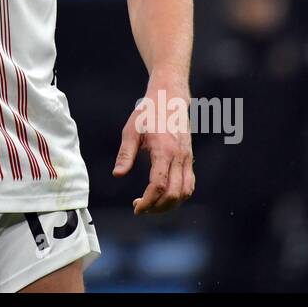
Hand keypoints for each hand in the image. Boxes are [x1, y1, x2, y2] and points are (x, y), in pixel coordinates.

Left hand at [111, 82, 195, 213]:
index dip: (148, 201)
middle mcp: (179, 156)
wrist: (170, 99)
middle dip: (157, 207)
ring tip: (151, 204)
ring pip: (185, 192)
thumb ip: (125, 154)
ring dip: (169, 204)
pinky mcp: (189, 159)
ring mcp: (187, 158)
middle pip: (174, 194)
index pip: (158, 185)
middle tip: (140, 208)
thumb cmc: (148, 113)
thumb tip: (117, 175)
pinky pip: (189, 184)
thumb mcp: (131, 130)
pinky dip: (178, 196)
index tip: (136, 208)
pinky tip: (163, 196)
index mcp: (164, 150)